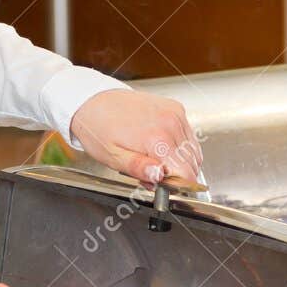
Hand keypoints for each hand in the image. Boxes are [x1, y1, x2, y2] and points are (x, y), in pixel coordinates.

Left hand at [69, 88, 202, 186]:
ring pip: (193, 151)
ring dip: (180, 161)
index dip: (176, 185)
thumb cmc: (99, 129)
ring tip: (154, 158)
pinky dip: (180, 146)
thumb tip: (159, 176)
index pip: (187, 173)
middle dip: (176, 174)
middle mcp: (170, 123)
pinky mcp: (176, 108)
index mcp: (156, 138)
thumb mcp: (112, 157)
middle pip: (192, 164)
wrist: (93, 101)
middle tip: (152, 172)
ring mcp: (175, 114)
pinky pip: (189, 136)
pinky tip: (161, 146)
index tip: (161, 185)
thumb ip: (138, 168)